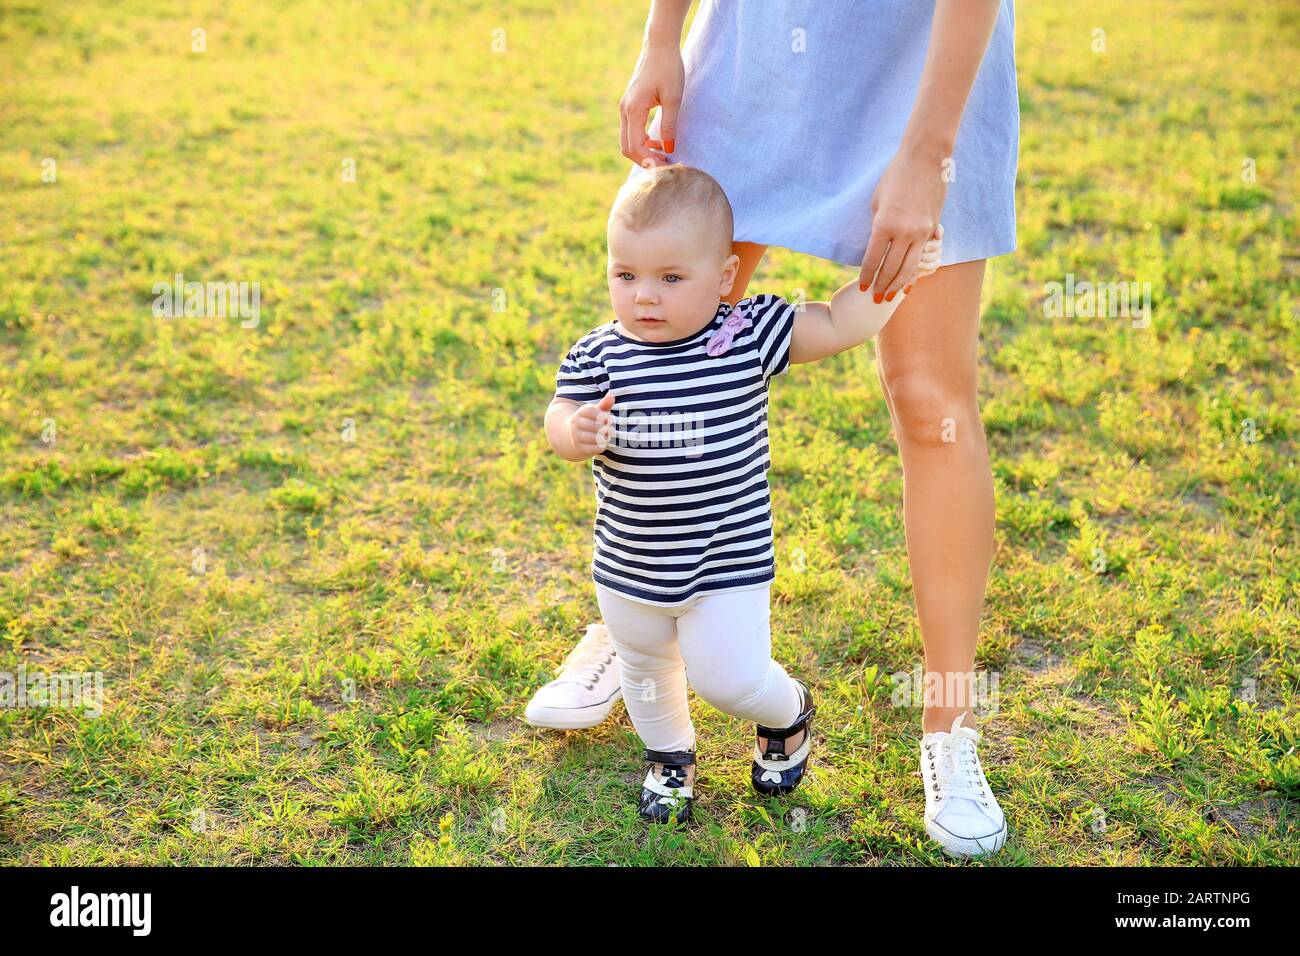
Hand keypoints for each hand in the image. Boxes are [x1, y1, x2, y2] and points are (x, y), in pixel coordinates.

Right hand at [568, 392, 615, 457]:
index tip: (609, 419)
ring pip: (594, 437)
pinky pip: (592, 448)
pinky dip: (600, 447)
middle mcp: (576, 423)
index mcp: (581, 412)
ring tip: (607, 436)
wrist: (575, 435)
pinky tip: (602, 443)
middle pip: (594, 425)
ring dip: (604, 438)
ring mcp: (576, 435)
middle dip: (605, 428)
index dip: (602, 415)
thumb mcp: (597, 411)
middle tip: (611, 429)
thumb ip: (604, 404)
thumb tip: (611, 396)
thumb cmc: (592, 421)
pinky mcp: (578, 447)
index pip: (591, 411)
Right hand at [619, 42, 683, 168]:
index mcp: (633, 109)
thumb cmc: (668, 68)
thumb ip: (670, 125)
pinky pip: (631, 131)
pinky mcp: (630, 105)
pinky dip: (643, 141)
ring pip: (628, 140)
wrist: (659, 45)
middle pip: (626, 147)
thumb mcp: (674, 98)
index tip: (665, 167)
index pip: (634, 146)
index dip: (648, 160)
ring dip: (643, 151)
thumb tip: (668, 149)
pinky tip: (659, 142)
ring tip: (664, 155)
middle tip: (665, 166)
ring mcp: (625, 107)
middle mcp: (624, 110)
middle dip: (644, 159)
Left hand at [859, 142, 949, 300]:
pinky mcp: (932, 229)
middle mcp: (903, 232)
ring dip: (898, 285)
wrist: (925, 160)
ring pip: (909, 268)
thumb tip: (877, 251)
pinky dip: (915, 272)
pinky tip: (910, 282)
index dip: (866, 276)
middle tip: (876, 300)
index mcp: (883, 224)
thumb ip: (877, 228)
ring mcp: (921, 232)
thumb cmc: (895, 177)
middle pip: (891, 269)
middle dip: (882, 286)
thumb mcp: (877, 202)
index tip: (862, 287)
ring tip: (890, 296)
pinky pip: (922, 257)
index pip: (872, 260)